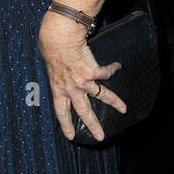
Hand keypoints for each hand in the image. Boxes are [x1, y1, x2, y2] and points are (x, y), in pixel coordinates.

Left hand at [38, 9, 125, 141]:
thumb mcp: (49, 64)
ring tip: (124, 109)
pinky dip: (112, 69)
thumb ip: (56, 72)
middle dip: (93, 125)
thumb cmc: (50, 46)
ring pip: (101, 96)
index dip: (66, 124)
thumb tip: (58, 69)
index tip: (71, 136)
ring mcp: (83, 82)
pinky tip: (117, 66)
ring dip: (114, 102)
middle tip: (100, 136)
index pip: (61, 111)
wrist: (60, 37)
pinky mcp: (93, 72)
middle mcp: (71, 88)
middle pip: (83, 111)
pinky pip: (106, 73)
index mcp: (58, 88)